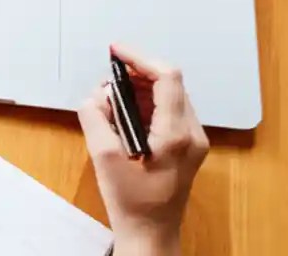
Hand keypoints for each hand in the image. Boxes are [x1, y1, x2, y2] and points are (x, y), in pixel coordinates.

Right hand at [78, 44, 208, 255]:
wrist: (151, 234)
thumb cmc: (132, 203)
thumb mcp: (103, 158)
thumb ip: (95, 119)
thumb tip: (94, 97)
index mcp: (176, 134)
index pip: (167, 77)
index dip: (140, 58)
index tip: (115, 52)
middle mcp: (192, 133)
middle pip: (169, 84)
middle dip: (136, 75)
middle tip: (107, 83)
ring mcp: (193, 140)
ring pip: (168, 96)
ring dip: (140, 90)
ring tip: (111, 101)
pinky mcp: (187, 147)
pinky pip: (168, 112)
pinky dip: (146, 105)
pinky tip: (125, 115)